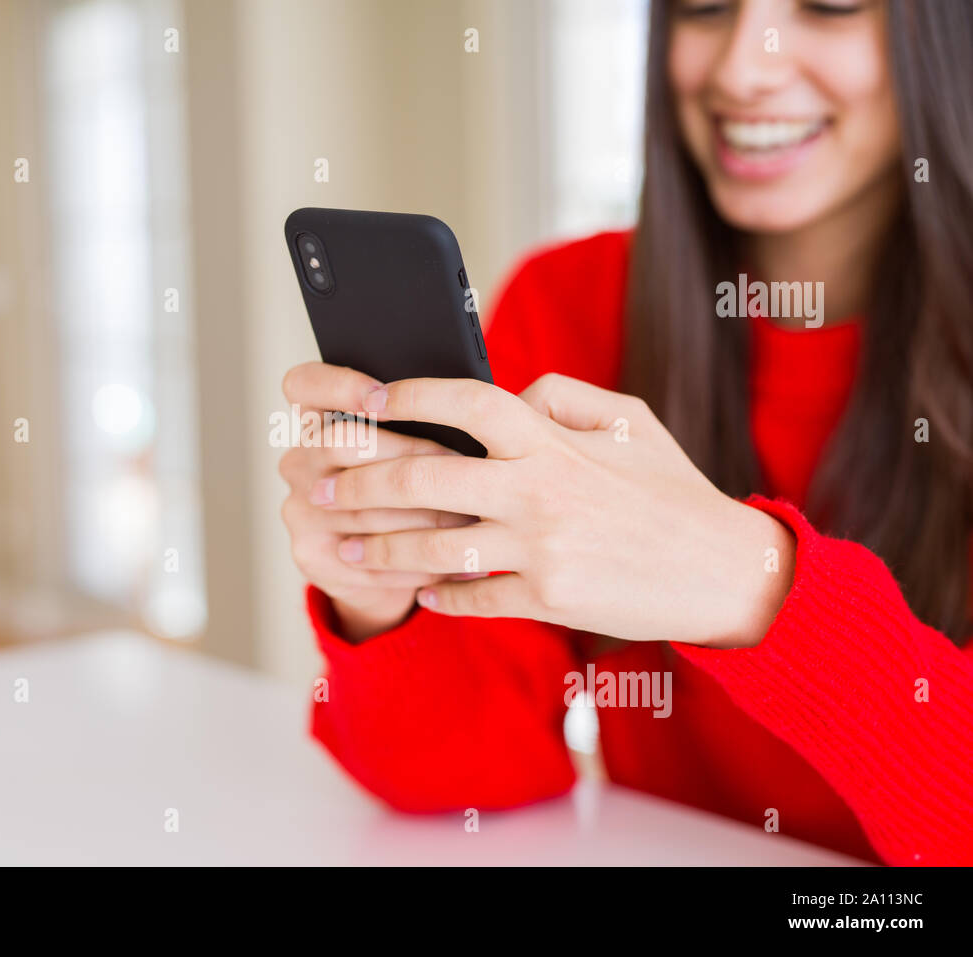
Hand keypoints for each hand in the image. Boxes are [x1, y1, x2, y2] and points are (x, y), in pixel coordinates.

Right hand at [278, 362, 475, 640]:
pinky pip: (369, 557)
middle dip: (406, 454)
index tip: (379, 394)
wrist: (383, 559)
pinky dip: (417, 562)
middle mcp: (297, 462)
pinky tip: (456, 562)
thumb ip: (435, 418)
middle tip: (461, 466)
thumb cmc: (411, 484)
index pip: (303, 385)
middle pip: (338, 443)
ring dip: (424, 515)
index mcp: (314, 420)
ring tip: (474, 518)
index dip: (337, 385)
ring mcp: (299, 511)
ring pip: (362, 507)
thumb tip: (497, 401)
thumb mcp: (415, 443)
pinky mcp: (312, 555)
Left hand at [314, 373, 794, 647]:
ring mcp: (539, 548)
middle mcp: (538, 489)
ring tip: (341, 546)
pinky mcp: (546, 599)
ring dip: (378, 546)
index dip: (410, 394)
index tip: (369, 398)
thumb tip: (508, 394)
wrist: (726, 572)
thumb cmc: (672, 489)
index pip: (466, 401)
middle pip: (425, 474)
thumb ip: (562, 397)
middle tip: (321, 484)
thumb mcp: (630, 420)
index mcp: (553, 440)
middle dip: (361, 479)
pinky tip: (415, 589)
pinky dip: (437, 595)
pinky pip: (470, 597)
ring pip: (432, 545)